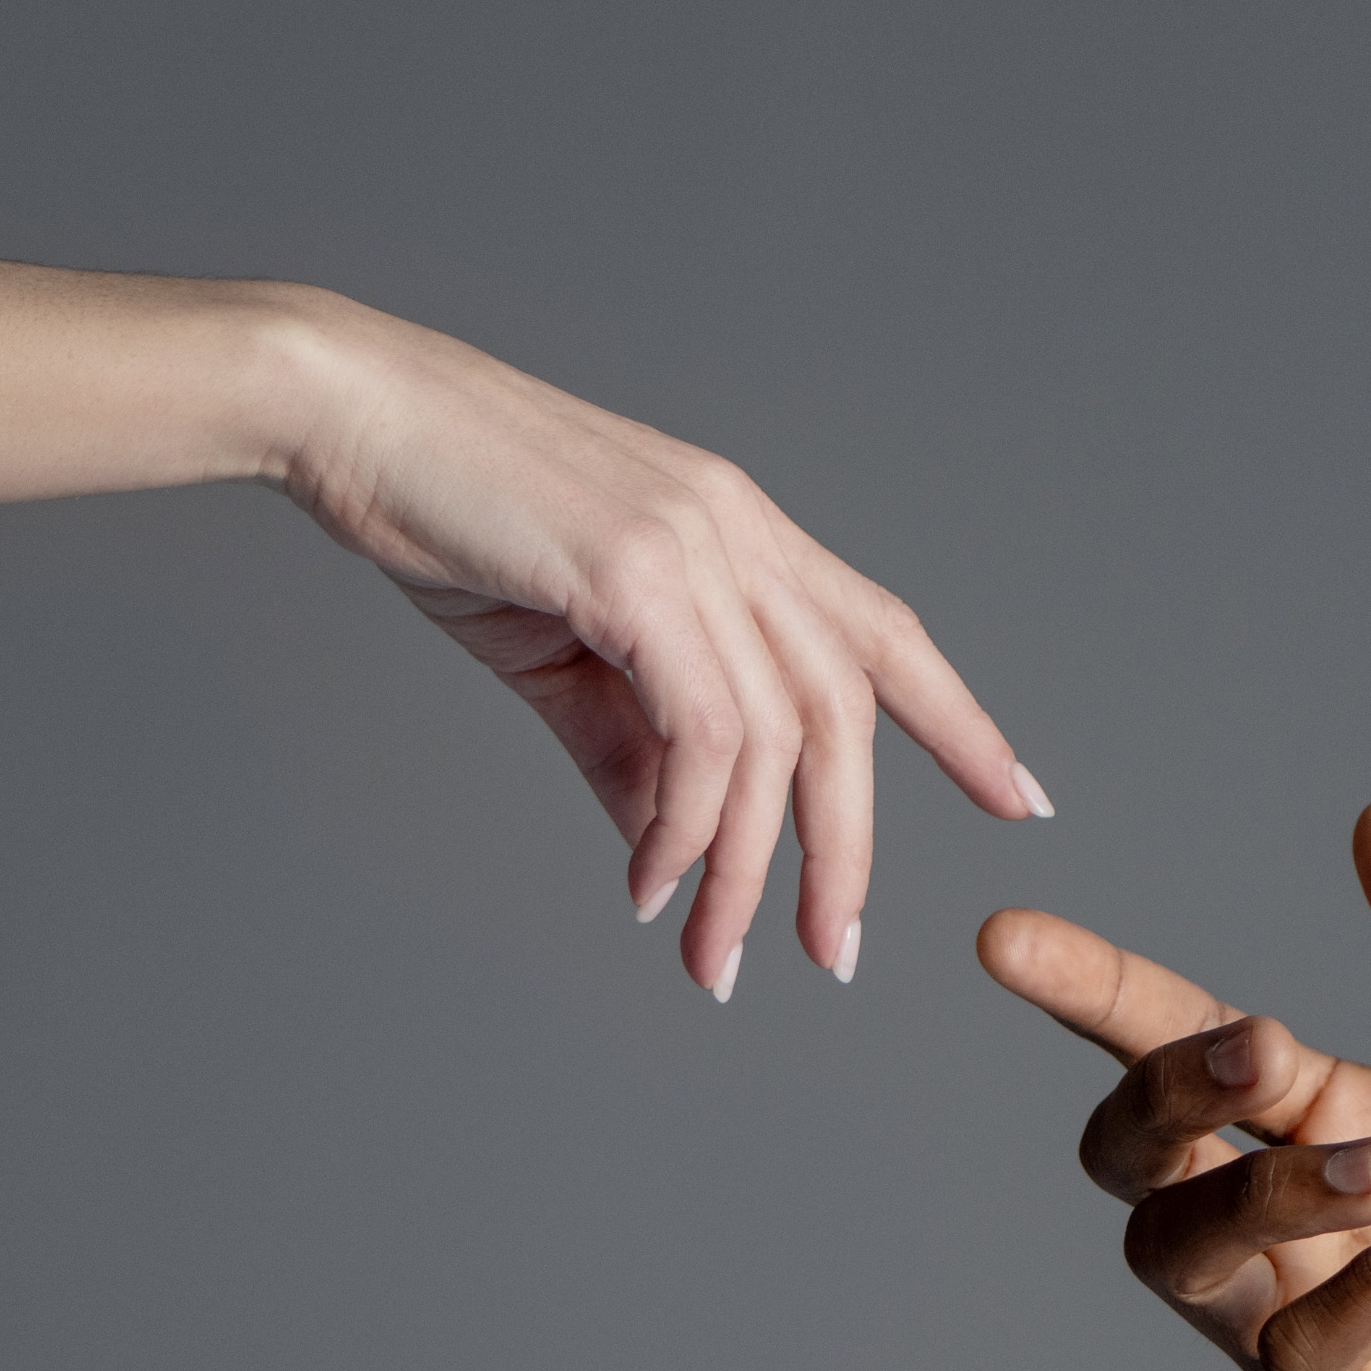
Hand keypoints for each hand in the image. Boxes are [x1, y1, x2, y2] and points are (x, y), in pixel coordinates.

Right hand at [277, 297, 1045, 996]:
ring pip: (776, 741)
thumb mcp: (561, 658)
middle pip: (847, 711)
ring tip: (711, 956)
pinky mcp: (637, 573)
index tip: (1020, 801)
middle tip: (829, 956)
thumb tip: (675, 858)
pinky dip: (685, 828)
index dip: (959, 721)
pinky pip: (702, 733)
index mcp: (740, 532)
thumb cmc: (450, 518)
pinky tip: (651, 885)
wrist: (349, 414)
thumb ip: (630, 753)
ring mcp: (697, 543)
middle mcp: (741, 529)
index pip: (883, 633)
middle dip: (848, 849)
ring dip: (745, 870)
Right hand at [978, 800, 1370, 1370]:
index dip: (1095, 994)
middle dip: (1162, 1092)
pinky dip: (1367, 1290)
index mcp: (1347, 1127)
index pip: (1188, 1055)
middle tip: (1256, 1051)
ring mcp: (1314, 1345)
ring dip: (1273, 1190)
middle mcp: (1306, 1236)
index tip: (1007, 939)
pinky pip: (1291, 1363)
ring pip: (1184, 1257)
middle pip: (1136, 1164)